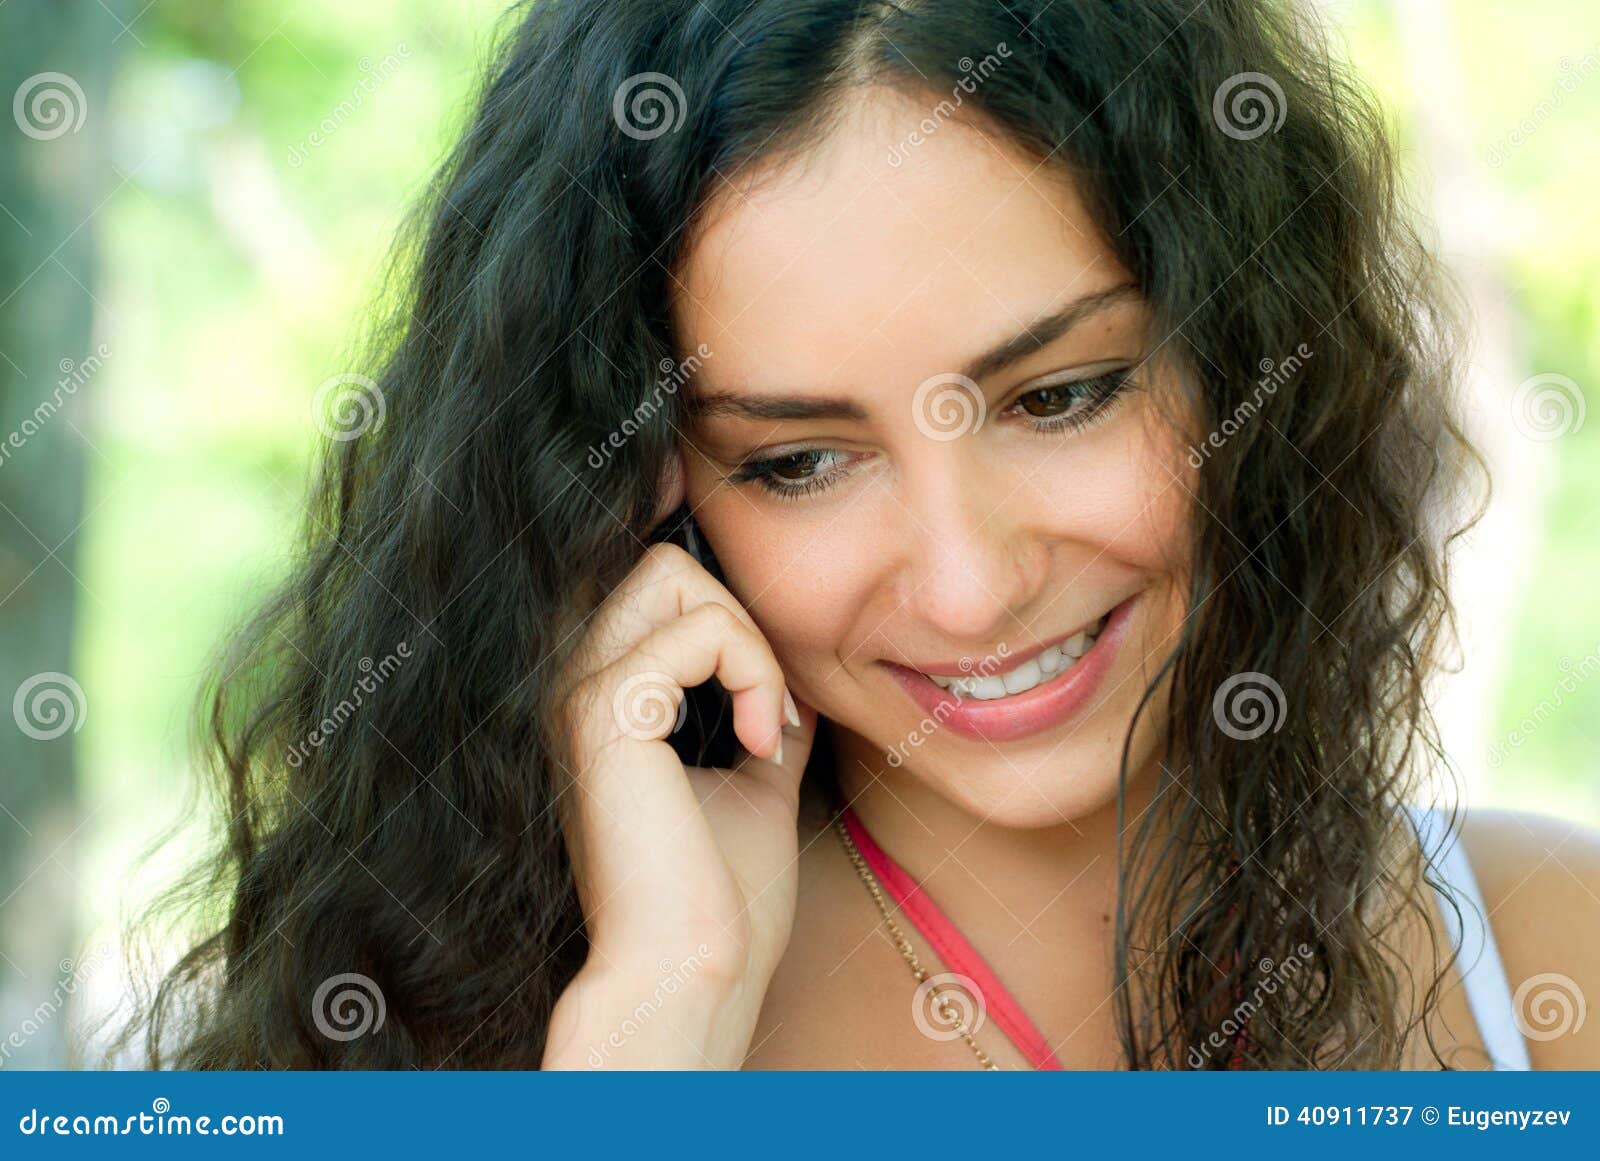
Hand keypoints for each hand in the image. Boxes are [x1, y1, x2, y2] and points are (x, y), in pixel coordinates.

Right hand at [542, 463, 814, 1067]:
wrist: (693, 972)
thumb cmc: (720, 895)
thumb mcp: (754, 776)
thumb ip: (758, 706)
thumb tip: (798, 660)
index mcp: (603, 700)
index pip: (643, 582)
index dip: (695, 562)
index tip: (763, 633)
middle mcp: (576, 686)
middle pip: (659, 561)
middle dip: (736, 614)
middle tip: (768, 706)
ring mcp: (580, 693)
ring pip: (672, 574)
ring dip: (747, 642)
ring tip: (764, 725)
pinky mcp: (606, 712)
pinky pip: (698, 630)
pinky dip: (752, 672)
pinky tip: (759, 742)